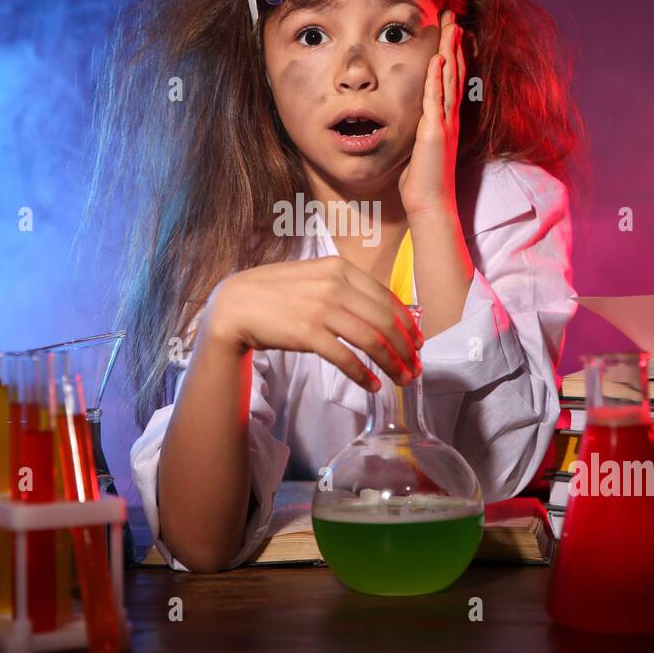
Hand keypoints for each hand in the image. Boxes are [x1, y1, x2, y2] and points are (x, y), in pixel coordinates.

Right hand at [201, 256, 423, 390]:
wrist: (234, 305)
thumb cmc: (275, 294)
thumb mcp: (313, 278)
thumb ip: (344, 288)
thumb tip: (379, 313)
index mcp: (338, 267)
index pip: (386, 297)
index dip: (408, 322)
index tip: (418, 341)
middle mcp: (333, 284)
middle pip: (384, 319)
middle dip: (406, 347)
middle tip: (415, 366)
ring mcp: (320, 308)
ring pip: (371, 339)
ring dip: (392, 363)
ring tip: (401, 379)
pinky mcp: (307, 333)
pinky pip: (346, 357)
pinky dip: (363, 374)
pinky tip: (372, 385)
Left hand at [399, 9, 464, 219]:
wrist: (431, 206)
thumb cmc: (422, 183)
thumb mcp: (419, 151)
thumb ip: (418, 134)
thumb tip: (410, 126)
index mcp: (446, 122)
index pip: (451, 81)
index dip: (453, 55)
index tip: (452, 33)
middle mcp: (450, 119)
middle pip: (456, 72)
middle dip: (455, 43)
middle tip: (455, 17)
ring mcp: (444, 124)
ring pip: (450, 80)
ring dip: (451, 52)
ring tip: (452, 26)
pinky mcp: (435, 133)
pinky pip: (436, 100)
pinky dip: (437, 79)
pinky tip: (438, 59)